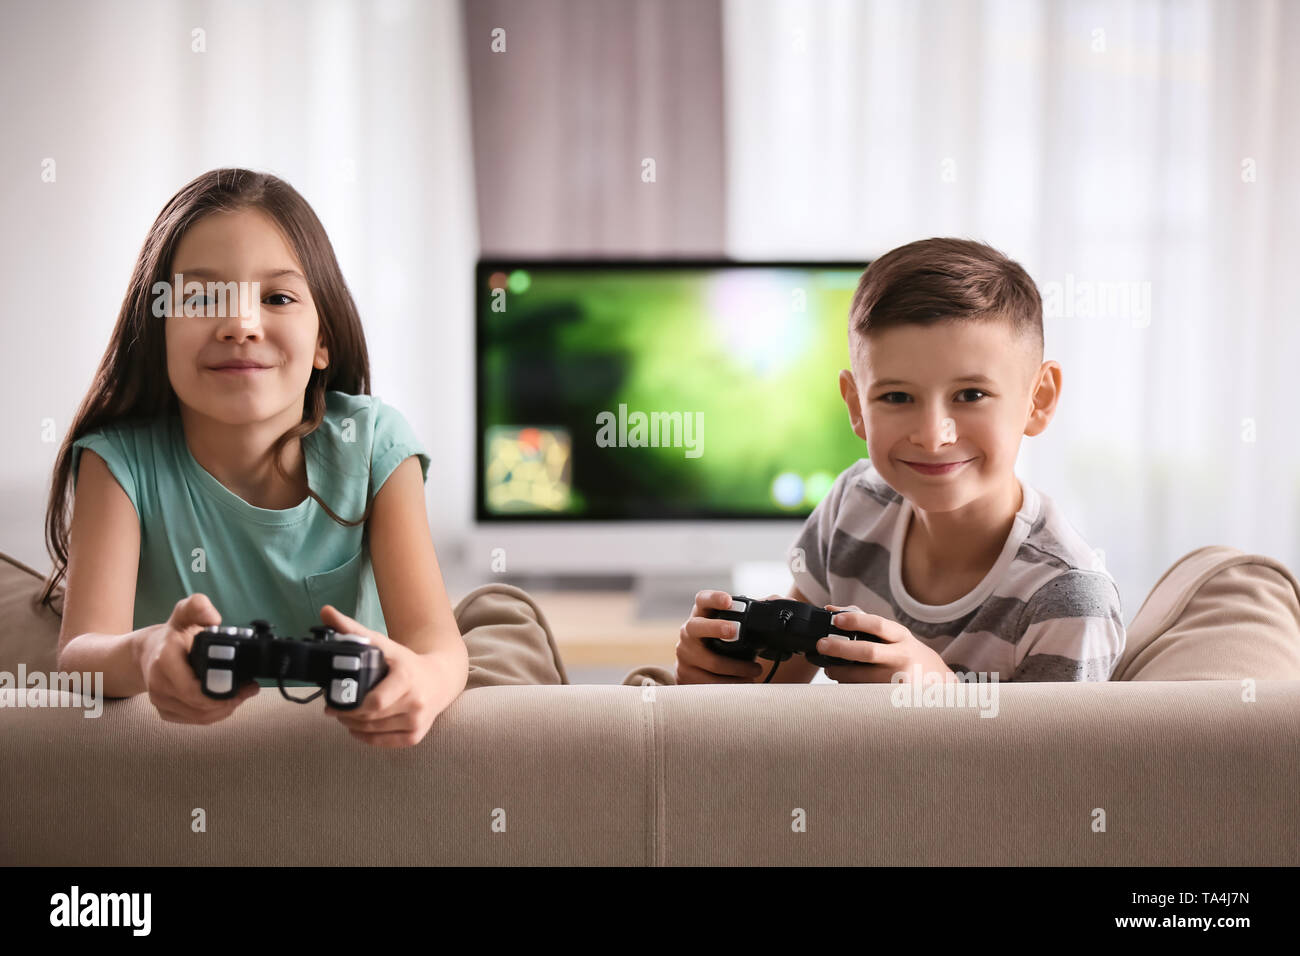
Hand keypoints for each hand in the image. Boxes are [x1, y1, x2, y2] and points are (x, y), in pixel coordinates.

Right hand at [137, 593, 259, 723]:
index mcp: (164, 661)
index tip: (246, 684)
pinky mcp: (164, 711)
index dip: (223, 693)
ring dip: (224, 710)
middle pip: (200, 706)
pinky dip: (212, 714)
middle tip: (249, 689)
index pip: (194, 690)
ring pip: (199, 717)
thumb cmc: (172, 634)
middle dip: (229, 702)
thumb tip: (213, 618)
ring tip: (241, 695)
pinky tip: (225, 703)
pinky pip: (193, 720)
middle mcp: (159, 685)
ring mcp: (160, 701)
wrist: (147, 651)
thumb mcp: (184, 613)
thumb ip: (198, 607)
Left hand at [317, 605, 451, 747]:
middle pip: (370, 718)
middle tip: (334, 709)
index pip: (373, 703)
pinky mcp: (416, 736)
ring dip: (353, 726)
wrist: (440, 679)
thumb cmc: (406, 661)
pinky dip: (366, 738)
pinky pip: (383, 743)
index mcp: (406, 677)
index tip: (332, 701)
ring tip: (345, 716)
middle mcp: (416, 701)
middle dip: (347, 715)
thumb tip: (325, 612)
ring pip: (374, 731)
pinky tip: (358, 728)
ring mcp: (417, 721)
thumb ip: (353, 630)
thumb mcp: (383, 644)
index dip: (349, 706)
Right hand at [674, 590, 777, 683]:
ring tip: (756, 670)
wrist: (701, 670)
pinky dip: (731, 684)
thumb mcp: (730, 626)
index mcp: (701, 614)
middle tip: (734, 630)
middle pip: (696, 627)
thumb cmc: (722, 643)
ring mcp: (685, 654)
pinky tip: (744, 683)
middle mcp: (688, 632)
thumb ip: (751, 615)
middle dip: (716, 628)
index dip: (714, 598)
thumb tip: (783, 603)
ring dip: (737, 667)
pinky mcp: (686, 675)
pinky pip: (711, 683)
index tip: (728, 600)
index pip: (703, 599)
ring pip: (712, 662)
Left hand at [816, 605, 952, 683]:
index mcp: (900, 636)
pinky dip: (851, 688)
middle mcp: (902, 656)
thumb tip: (830, 610)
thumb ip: (863, 620)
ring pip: (864, 677)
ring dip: (841, 673)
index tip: (835, 619)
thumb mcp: (893, 633)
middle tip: (821, 645)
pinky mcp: (896, 697)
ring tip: (830, 669)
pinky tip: (845, 684)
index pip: (878, 625)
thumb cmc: (905, 652)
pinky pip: (867, 693)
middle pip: (869, 652)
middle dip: (841, 648)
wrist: (935, 680)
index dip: (856, 621)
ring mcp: (900, 678)